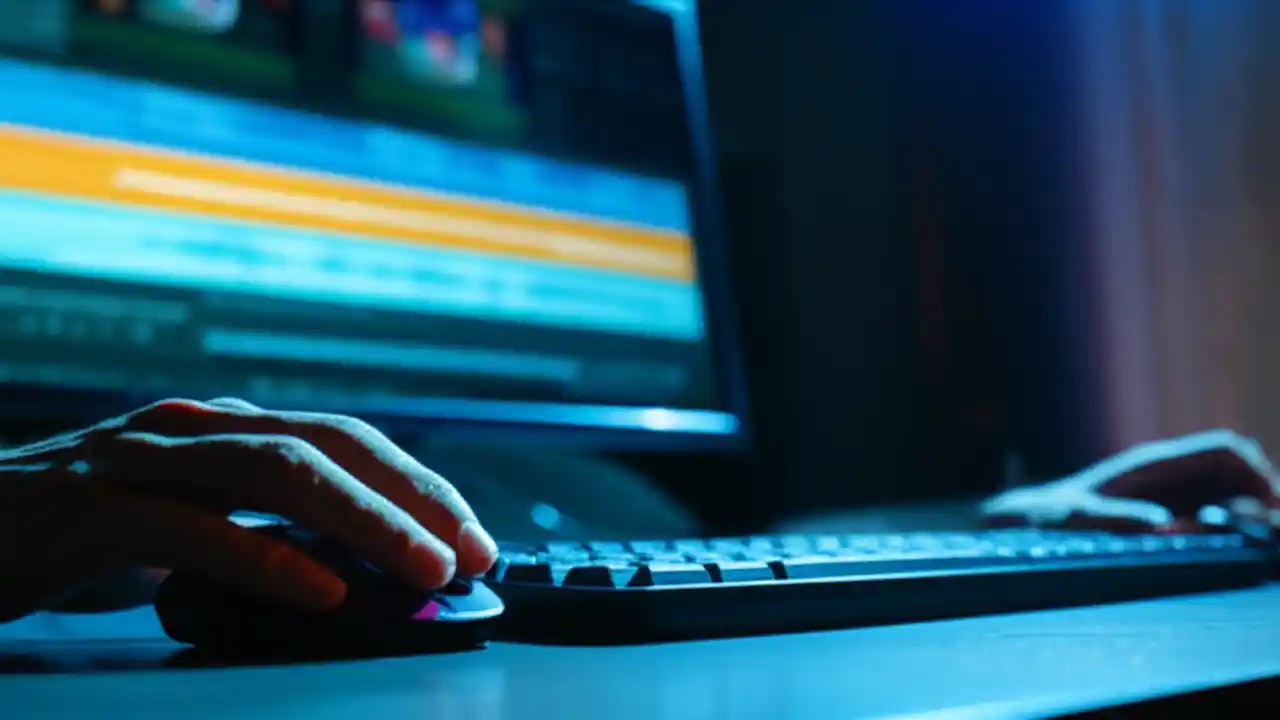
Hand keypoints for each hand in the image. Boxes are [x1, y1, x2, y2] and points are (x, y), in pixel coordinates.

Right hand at [0, 398, 497, 621]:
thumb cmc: (76, 533)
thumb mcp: (185, 525)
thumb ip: (257, 532)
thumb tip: (349, 572)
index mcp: (223, 429)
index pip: (345, 439)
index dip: (419, 484)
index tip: (476, 537)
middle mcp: (194, 429)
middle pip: (329, 444)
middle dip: (414, 497)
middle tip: (474, 553)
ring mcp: (143, 460)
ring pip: (277, 473)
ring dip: (365, 520)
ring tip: (425, 570)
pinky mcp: (92, 509)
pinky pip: (194, 532)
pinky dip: (266, 561)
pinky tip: (322, 593)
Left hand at [982, 430, 1279, 532]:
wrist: (1036, 518)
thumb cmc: (1055, 516)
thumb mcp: (1080, 518)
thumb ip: (1117, 517)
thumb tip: (1161, 522)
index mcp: (1154, 464)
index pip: (1223, 450)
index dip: (1253, 471)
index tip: (1267, 506)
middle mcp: (1168, 471)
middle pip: (1236, 465)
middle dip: (1260, 491)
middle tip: (1266, 529)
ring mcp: (1171, 488)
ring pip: (1230, 485)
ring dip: (1248, 507)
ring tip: (1250, 537)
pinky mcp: (1170, 507)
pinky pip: (1215, 505)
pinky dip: (1231, 521)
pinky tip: (1223, 542)